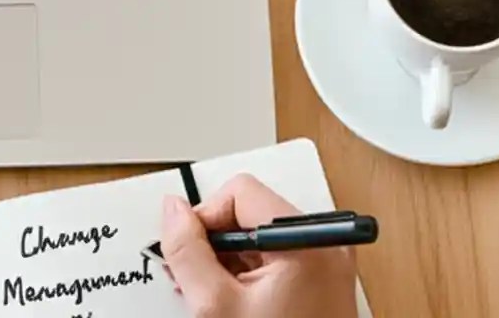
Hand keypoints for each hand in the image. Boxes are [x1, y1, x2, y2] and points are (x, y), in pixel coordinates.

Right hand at [160, 174, 357, 317]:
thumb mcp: (216, 305)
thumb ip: (188, 250)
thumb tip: (172, 211)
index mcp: (306, 242)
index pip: (240, 192)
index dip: (204, 217)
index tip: (187, 249)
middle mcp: (324, 245)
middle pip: (249, 212)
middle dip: (214, 243)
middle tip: (194, 279)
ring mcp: (326, 264)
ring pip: (258, 236)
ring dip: (227, 261)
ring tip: (212, 298)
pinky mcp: (321, 280)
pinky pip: (274, 258)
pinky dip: (246, 274)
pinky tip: (232, 303)